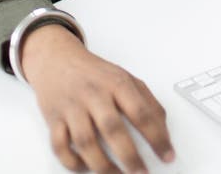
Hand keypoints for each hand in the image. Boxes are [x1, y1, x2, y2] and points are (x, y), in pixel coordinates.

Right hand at [20, 25, 175, 172]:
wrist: (58, 58)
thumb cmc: (95, 73)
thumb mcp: (125, 78)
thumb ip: (147, 101)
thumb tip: (164, 131)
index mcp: (116, 83)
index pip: (140, 112)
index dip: (156, 137)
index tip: (167, 155)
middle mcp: (94, 94)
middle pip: (112, 128)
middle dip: (129, 157)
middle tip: (141, 173)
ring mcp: (72, 107)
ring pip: (85, 142)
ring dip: (103, 166)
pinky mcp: (54, 119)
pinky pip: (60, 147)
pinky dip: (73, 163)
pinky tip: (86, 167)